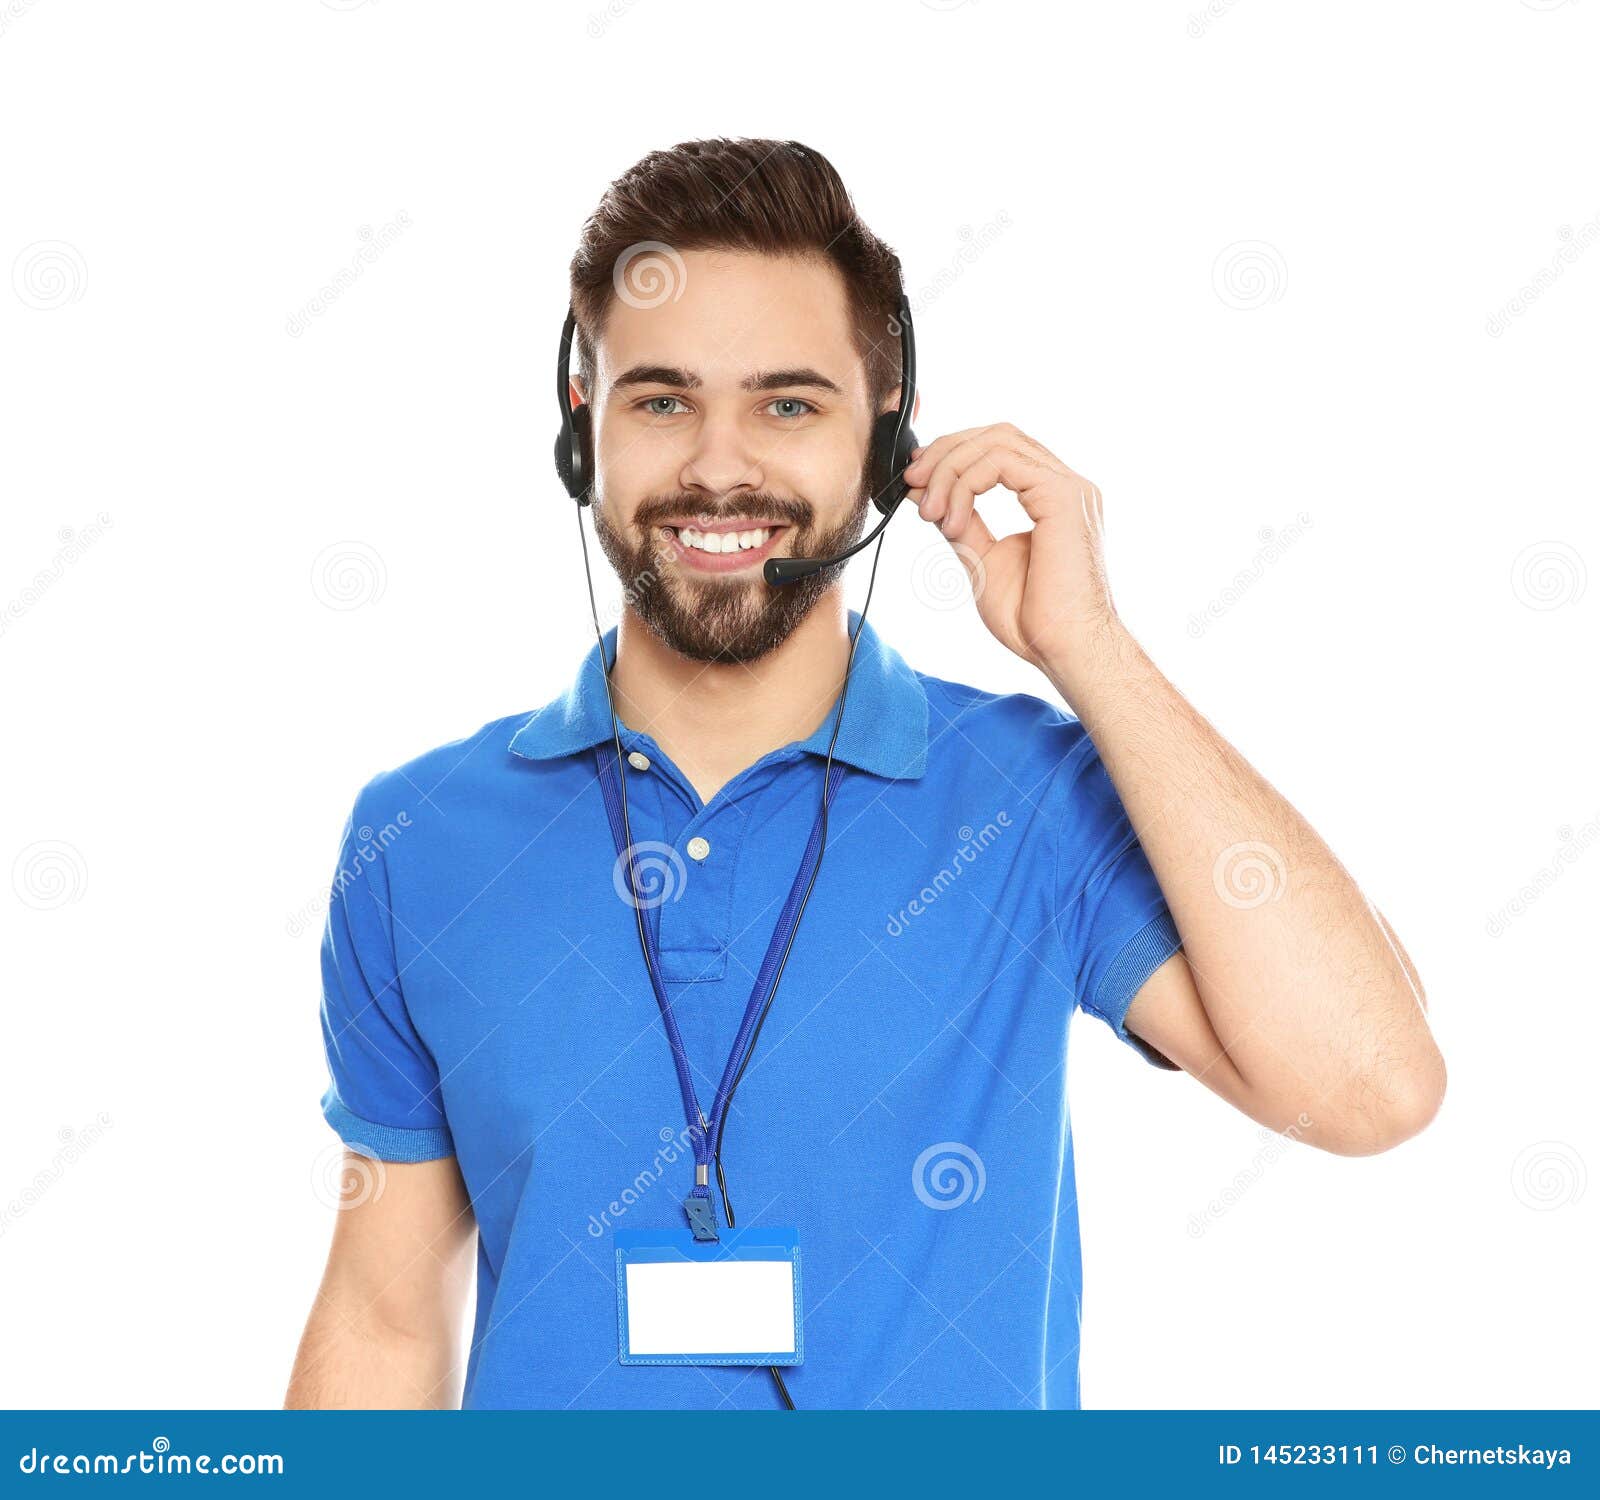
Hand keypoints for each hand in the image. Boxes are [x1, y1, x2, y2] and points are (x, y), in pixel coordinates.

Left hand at [901, 423, 1118, 671]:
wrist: (1063, 650)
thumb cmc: (1033, 620)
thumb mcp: (982, 560)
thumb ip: (962, 524)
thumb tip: (928, 495)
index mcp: (1051, 498)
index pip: (1000, 450)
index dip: (954, 454)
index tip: (917, 480)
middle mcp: (1064, 485)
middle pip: (997, 435)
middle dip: (946, 452)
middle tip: (913, 482)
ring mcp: (1068, 487)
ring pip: (997, 442)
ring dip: (950, 470)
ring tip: (929, 511)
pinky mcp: (1063, 496)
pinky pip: (1001, 463)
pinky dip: (965, 483)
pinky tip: (951, 520)